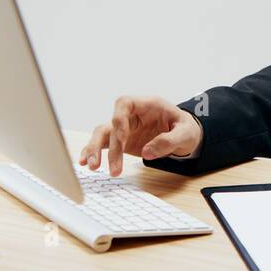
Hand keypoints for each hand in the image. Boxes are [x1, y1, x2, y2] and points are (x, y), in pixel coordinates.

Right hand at [78, 95, 202, 175]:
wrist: (185, 136)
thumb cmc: (185, 129)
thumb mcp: (185, 134)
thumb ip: (168, 141)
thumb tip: (147, 153)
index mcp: (147, 104)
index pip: (124, 103)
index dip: (119, 120)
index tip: (122, 140)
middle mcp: (132, 115)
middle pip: (110, 123)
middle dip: (105, 144)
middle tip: (104, 166)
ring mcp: (125, 128)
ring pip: (102, 134)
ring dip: (94, 149)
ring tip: (92, 167)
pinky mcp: (121, 141)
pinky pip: (103, 144)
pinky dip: (93, 152)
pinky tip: (85, 163)